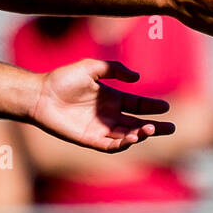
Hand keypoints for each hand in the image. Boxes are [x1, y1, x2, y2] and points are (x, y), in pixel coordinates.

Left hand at [29, 59, 174, 152]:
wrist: (40, 94)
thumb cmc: (63, 78)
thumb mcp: (92, 67)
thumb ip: (115, 69)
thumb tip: (138, 78)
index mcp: (112, 98)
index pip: (138, 105)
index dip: (152, 107)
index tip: (166, 107)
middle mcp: (108, 115)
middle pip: (137, 123)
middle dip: (155, 127)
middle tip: (171, 127)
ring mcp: (99, 129)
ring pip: (126, 135)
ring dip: (140, 134)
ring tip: (149, 130)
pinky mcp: (89, 139)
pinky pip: (110, 146)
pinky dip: (122, 144)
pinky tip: (132, 137)